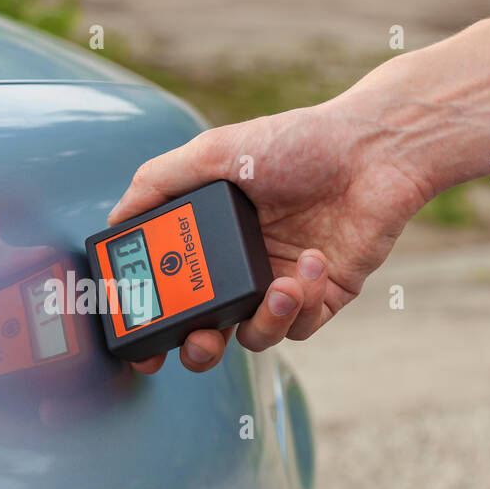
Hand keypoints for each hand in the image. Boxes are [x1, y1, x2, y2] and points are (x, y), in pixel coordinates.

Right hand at [107, 100, 432, 372]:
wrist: (374, 149)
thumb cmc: (298, 141)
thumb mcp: (215, 151)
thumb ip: (159, 182)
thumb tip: (114, 218)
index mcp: (213, 236)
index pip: (172, 288)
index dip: (153, 319)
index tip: (140, 338)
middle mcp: (243, 264)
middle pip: (207, 329)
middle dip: (200, 346)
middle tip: (202, 341)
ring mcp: (282, 282)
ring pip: (256, 335)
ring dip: (265, 321)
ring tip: (282, 289)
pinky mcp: (324, 296)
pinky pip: (302, 327)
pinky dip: (303, 305)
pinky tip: (314, 263)